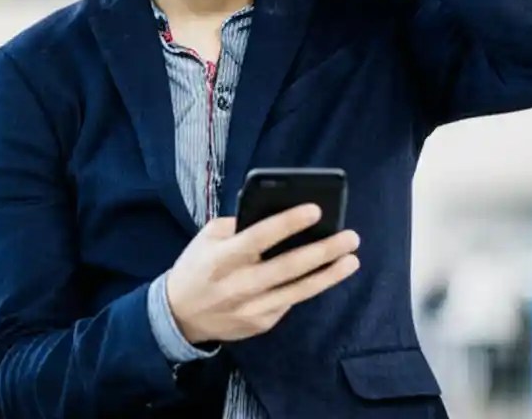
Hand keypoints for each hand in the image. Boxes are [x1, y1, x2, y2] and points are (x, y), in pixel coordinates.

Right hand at [165, 204, 359, 344]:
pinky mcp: (261, 323)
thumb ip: (238, 226)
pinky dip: (309, 286)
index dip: (288, 223)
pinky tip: (325, 274)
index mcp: (222, 258)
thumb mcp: (207, 238)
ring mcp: (251, 307)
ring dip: (329, 274)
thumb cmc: (198, 266)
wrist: (180, 315)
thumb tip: (278, 213)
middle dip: (323, 250)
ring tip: (351, 259)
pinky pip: (290, 301)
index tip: (315, 209)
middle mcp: (238, 284)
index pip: (259, 237)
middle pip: (288, 266)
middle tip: (351, 237)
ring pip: (299, 290)